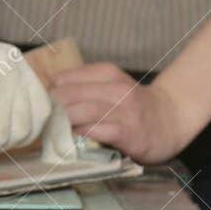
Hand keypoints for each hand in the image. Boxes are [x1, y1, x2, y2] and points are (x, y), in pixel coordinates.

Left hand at [48, 63, 190, 163]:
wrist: (171, 119)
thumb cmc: (133, 105)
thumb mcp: (112, 85)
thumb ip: (86, 86)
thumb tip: (50, 91)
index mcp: (109, 74)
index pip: (72, 76)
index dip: (52, 89)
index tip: (40, 100)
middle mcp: (117, 89)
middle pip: (75, 93)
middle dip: (55, 105)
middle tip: (42, 116)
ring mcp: (125, 112)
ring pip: (86, 110)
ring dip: (66, 118)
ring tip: (55, 126)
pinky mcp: (130, 133)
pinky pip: (103, 131)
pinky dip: (86, 132)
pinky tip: (76, 135)